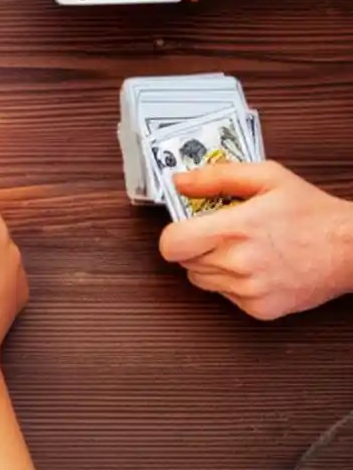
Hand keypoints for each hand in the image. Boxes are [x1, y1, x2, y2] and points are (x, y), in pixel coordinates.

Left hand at [159, 161, 352, 320]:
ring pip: (202, 279)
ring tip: (244, 248)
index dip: (173, 235)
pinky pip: (226, 295)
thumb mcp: (267, 177)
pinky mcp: (260, 308)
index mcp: (234, 229)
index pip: (171, 244)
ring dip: (212, 264)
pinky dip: (233, 282)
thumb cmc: (314, 213)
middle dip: (196, 245)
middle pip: (185, 261)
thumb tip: (181, 182)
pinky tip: (257, 266)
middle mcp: (238, 263)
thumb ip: (217, 177)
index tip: (185, 226)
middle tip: (223, 232)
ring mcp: (249, 289)